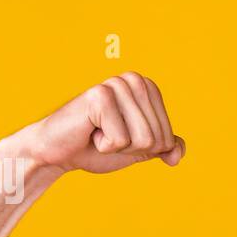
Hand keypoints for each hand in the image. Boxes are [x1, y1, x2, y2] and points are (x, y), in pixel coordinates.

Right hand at [4, 72, 185, 173]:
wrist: (58, 152)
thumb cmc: (96, 147)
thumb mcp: (137, 150)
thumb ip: (163, 149)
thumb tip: (177, 155)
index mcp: (148, 88)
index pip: (168, 138)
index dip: (144, 149)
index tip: (120, 137)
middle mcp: (135, 80)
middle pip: (157, 139)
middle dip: (132, 148)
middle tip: (107, 136)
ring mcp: (116, 85)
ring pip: (143, 139)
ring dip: (118, 146)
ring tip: (98, 133)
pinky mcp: (99, 96)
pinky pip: (120, 140)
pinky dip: (104, 145)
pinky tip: (89, 132)